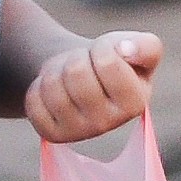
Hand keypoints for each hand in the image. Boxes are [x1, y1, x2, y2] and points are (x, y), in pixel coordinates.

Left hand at [24, 28, 160, 141]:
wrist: (85, 74)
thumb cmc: (116, 59)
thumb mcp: (140, 47)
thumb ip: (146, 46)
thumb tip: (125, 50)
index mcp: (135, 103)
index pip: (107, 61)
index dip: (101, 47)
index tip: (104, 54)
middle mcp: (108, 124)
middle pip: (76, 72)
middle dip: (76, 57)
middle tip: (83, 63)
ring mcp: (78, 132)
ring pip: (52, 85)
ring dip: (56, 69)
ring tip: (68, 74)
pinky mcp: (51, 134)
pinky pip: (33, 101)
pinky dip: (38, 86)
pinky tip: (54, 90)